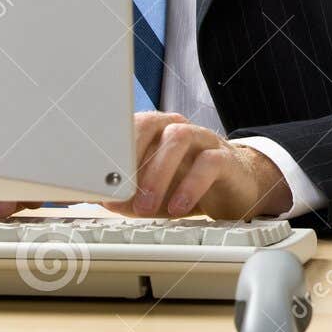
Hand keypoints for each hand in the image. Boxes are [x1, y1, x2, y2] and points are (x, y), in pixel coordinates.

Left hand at [105, 112, 289, 219]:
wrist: (235, 188)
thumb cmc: (187, 186)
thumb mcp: (151, 192)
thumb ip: (124, 193)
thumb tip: (96, 197)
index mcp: (155, 132)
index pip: (128, 126)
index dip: (111, 150)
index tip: (97, 179)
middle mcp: (178, 129)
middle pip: (151, 124)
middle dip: (132, 158)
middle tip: (121, 194)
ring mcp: (204, 140)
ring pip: (179, 138)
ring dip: (158, 174)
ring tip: (146, 207)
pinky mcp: (226, 159)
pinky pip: (209, 163)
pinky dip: (190, 186)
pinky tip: (178, 207)